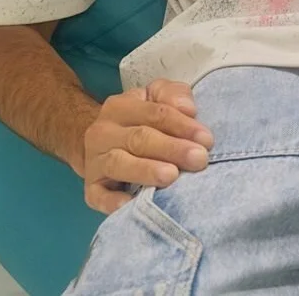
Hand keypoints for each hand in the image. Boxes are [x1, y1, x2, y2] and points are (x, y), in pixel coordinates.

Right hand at [80, 80, 213, 213]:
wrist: (102, 147)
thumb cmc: (140, 122)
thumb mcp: (156, 99)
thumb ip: (173, 95)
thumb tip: (188, 109)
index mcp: (121, 106)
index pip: (155, 113)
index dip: (182, 125)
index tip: (206, 140)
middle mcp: (103, 132)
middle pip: (139, 138)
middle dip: (171, 148)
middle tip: (199, 159)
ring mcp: (95, 161)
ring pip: (119, 163)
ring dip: (146, 170)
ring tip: (171, 176)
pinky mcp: (91, 189)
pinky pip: (99, 196)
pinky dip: (113, 202)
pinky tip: (130, 204)